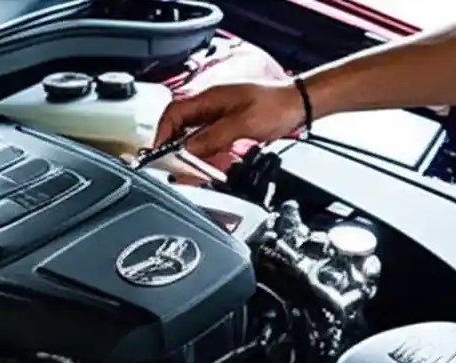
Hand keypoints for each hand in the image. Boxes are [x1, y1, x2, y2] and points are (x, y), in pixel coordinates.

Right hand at [154, 80, 305, 158]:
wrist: (297, 105)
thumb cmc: (275, 106)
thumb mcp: (242, 124)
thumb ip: (213, 137)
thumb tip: (188, 149)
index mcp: (209, 98)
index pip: (173, 114)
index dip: (162, 133)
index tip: (159, 152)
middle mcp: (210, 106)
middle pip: (180, 127)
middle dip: (174, 148)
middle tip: (173, 167)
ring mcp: (219, 116)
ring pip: (194, 136)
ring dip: (191, 154)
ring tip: (190, 171)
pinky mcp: (228, 125)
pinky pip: (210, 141)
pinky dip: (206, 155)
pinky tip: (210, 166)